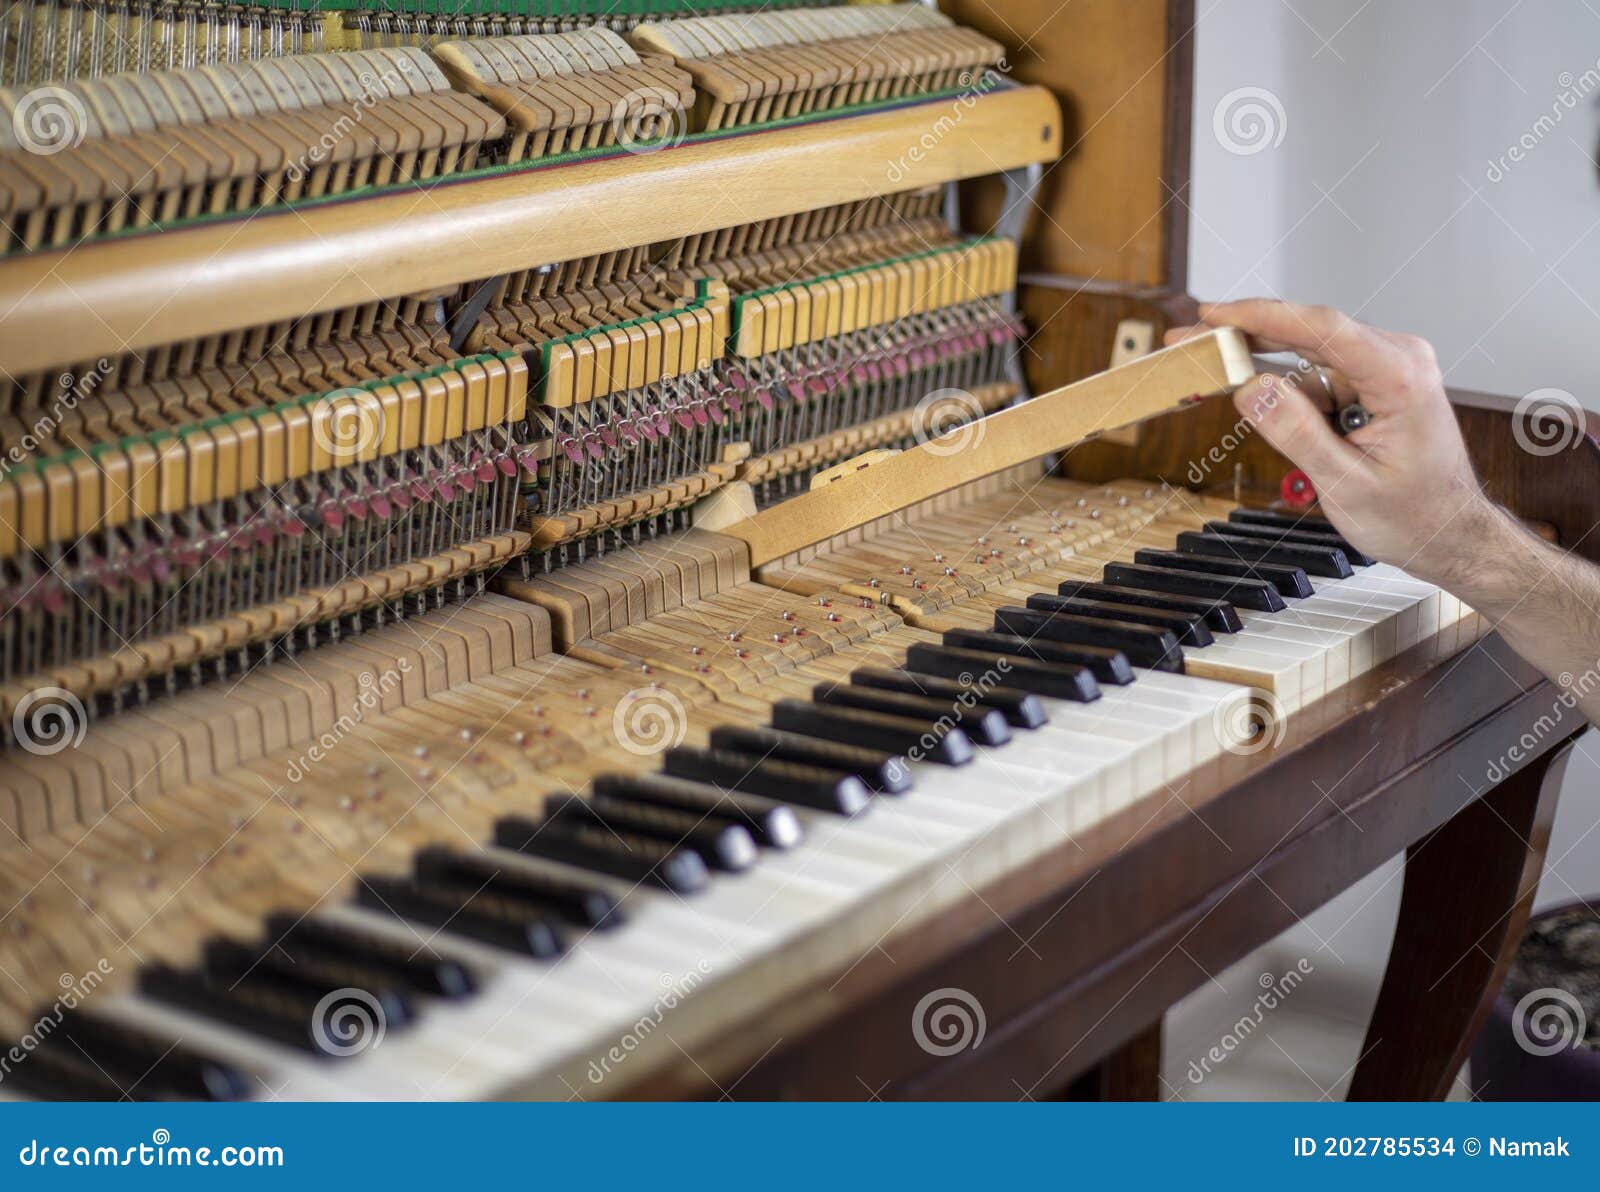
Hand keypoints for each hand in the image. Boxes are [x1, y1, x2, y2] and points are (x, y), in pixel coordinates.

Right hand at [1165, 299, 1511, 586]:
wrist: (1449, 532)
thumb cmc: (1414, 515)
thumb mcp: (1346, 484)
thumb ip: (1297, 434)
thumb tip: (1252, 389)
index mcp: (1400, 376)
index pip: (1322, 327)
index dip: (1261, 315)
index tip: (1213, 315)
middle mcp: (1395, 359)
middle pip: (1307, 333)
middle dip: (1245, 340)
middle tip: (1190, 342)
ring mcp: (1383, 369)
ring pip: (1305, 362)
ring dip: (1271, 388)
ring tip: (1246, 413)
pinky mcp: (1370, 383)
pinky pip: (1316, 379)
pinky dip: (1290, 399)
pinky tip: (1290, 429)